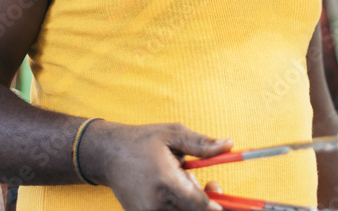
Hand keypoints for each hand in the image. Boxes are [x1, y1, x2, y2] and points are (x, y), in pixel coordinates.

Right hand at [80, 121, 232, 210]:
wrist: (108, 154)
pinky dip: (175, 206)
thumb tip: (229, 144)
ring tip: (182, 183)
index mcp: (166, 181)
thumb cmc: (142, 141)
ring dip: (188, 205)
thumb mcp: (173, 135)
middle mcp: (156, 203)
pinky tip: (170, 191)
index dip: (216, 204)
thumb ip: (202, 143)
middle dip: (206, 204)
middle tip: (207, 183)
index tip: (219, 192)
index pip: (200, 205)